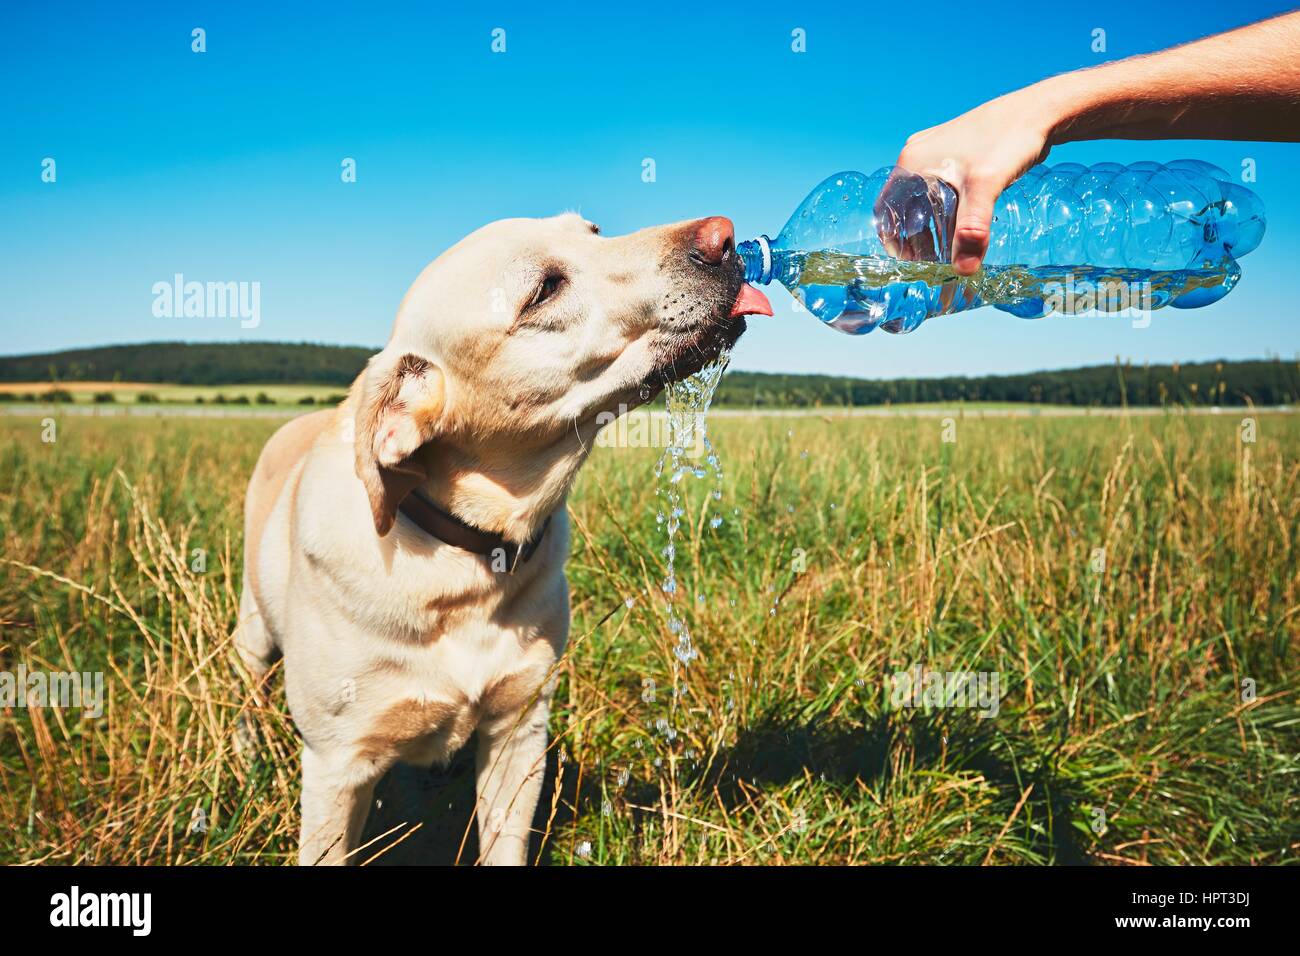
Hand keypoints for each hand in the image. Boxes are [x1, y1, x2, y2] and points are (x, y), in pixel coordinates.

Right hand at [889, 88, 1054, 274]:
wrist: (1038, 111)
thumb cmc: (1008, 140)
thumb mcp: (986, 188)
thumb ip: (972, 230)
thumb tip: (964, 271)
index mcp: (912, 162)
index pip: (886, 210)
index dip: (893, 239)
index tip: (910, 262)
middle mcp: (918, 155)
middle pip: (904, 206)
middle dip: (915, 236)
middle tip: (932, 260)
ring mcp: (936, 151)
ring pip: (922, 198)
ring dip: (931, 224)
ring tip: (948, 246)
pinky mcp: (955, 152)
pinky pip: (939, 188)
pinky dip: (945, 209)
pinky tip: (963, 222)